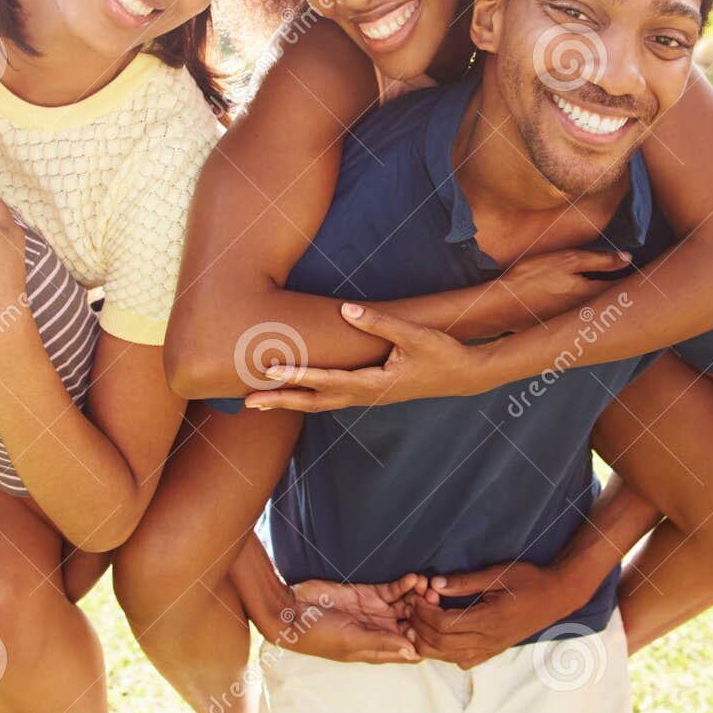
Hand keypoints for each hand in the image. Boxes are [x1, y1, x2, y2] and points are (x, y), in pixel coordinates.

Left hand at [243, 303, 488, 410]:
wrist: (465, 375)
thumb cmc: (443, 354)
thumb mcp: (415, 335)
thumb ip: (379, 323)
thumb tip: (347, 309)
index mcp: (374, 384)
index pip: (327, 381)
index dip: (297, 376)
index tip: (271, 371)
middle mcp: (366, 395)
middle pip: (315, 402)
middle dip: (282, 401)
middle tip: (247, 404)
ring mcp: (368, 396)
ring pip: (322, 402)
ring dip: (292, 401)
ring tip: (260, 401)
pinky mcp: (371, 391)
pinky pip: (333, 396)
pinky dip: (309, 395)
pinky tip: (296, 391)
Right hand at [271, 576, 432, 663]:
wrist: (293, 610)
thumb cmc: (317, 635)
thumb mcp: (351, 641)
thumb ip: (382, 642)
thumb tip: (413, 653)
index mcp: (379, 649)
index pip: (412, 648)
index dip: (426, 639)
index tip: (436, 629)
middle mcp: (382, 631)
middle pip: (414, 624)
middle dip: (426, 614)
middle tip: (435, 603)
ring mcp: (377, 612)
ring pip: (408, 604)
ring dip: (419, 597)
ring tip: (426, 587)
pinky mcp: (370, 593)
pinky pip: (395, 589)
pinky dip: (406, 584)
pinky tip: (414, 578)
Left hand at [404, 561, 577, 669]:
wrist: (556, 596)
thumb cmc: (529, 581)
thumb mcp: (497, 574)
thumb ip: (465, 582)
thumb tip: (435, 584)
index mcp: (489, 620)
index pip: (444, 625)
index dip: (424, 612)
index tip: (416, 596)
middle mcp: (488, 641)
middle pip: (441, 644)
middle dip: (420, 626)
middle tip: (411, 607)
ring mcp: (490, 649)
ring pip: (448, 656)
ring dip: (428, 641)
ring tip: (418, 620)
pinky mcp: (492, 652)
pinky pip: (461, 660)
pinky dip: (443, 651)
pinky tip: (439, 634)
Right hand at [491, 249, 631, 332]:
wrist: (501, 306)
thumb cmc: (531, 278)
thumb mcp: (567, 260)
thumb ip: (600, 260)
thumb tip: (629, 258)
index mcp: (594, 296)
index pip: (625, 288)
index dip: (638, 279)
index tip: (650, 272)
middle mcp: (590, 315)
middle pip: (617, 305)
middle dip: (629, 296)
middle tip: (642, 284)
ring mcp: (577, 325)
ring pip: (603, 314)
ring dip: (612, 305)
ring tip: (622, 294)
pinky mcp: (564, 329)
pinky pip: (588, 321)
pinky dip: (595, 314)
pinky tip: (594, 308)